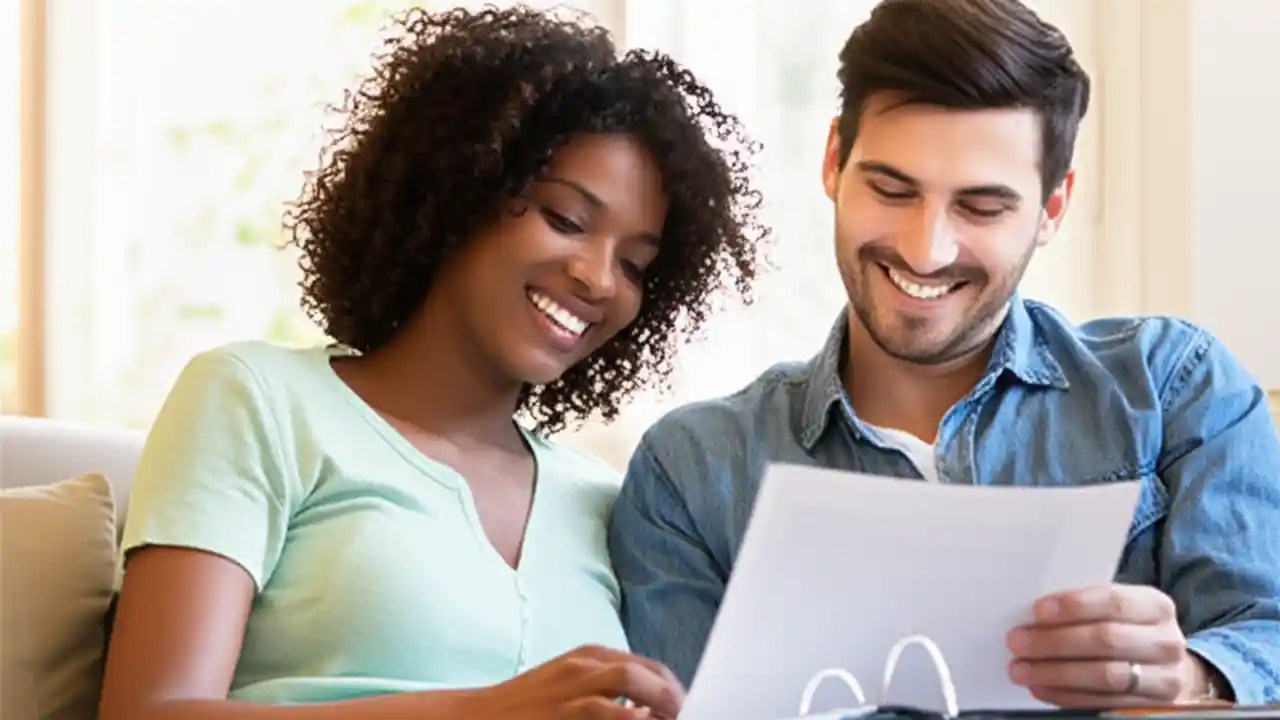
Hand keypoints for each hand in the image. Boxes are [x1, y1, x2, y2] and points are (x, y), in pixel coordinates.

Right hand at [464, 644, 684, 718]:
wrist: (474, 718)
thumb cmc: (526, 709)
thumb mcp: (567, 688)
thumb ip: (606, 693)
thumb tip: (649, 711)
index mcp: (590, 657)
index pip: (649, 667)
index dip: (673, 690)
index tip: (687, 711)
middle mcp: (584, 665)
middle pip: (647, 671)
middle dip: (674, 697)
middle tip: (687, 717)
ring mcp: (571, 687)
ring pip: (631, 682)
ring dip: (660, 703)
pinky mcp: (560, 711)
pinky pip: (604, 711)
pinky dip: (630, 718)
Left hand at [1006, 584, 1212, 707]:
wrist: (1166, 668)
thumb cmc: (1128, 630)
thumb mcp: (1117, 609)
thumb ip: (1085, 607)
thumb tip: (1035, 615)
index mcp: (1155, 606)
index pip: (1113, 601)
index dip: (1074, 606)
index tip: (1038, 611)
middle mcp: (1165, 641)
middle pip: (1107, 640)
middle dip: (1055, 641)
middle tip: (1018, 641)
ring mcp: (1163, 678)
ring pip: (1105, 676)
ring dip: (1055, 673)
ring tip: (1022, 669)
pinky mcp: (1151, 707)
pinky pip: (1103, 703)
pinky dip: (1066, 695)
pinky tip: (1041, 687)